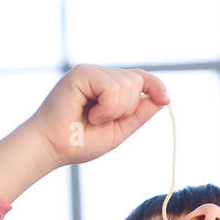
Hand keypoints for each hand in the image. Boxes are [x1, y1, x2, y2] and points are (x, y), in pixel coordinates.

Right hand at [30, 63, 170, 166]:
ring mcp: (91, 72)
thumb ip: (139, 113)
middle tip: (102, 121)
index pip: (140, 78)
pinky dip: (107, 107)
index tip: (165, 98)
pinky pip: (112, 87)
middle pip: (138, 81)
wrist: (53, 148)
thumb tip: (163, 97)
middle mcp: (101, 75)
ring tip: (93, 118)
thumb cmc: (80, 141)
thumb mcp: (119, 130)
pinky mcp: (81, 72)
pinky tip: (91, 114)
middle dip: (128, 108)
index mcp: (109, 87)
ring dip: (115, 110)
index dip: (155, 85)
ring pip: (128, 84)